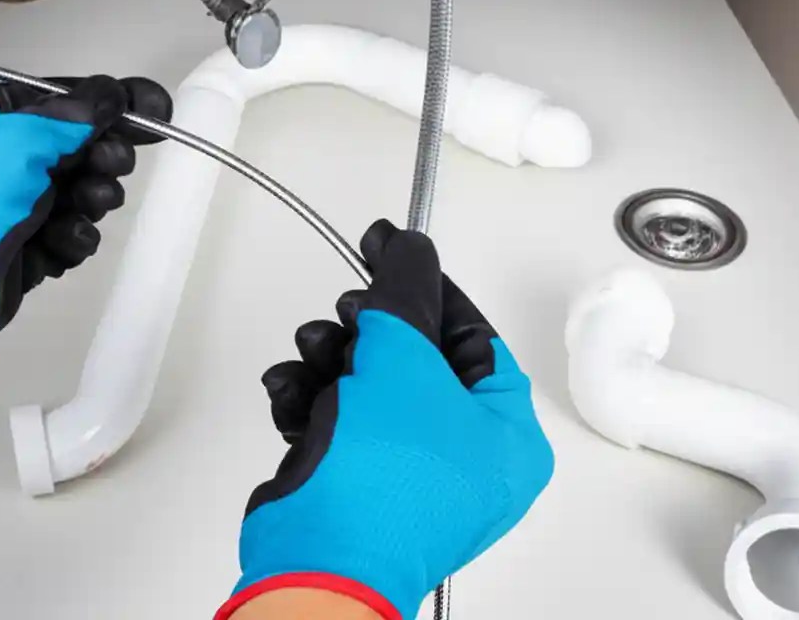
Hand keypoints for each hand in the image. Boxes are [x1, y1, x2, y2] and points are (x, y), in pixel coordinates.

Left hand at [0, 75, 171, 397]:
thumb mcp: (16, 141)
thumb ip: (71, 116)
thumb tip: (110, 95)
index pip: (58, 101)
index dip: (107, 103)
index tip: (153, 107)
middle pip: (76, 149)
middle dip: (101, 158)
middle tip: (110, 167)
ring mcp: (10, 209)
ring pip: (79, 195)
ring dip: (90, 200)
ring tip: (83, 208)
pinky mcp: (23, 251)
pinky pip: (68, 236)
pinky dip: (71, 240)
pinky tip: (59, 245)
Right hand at [220, 220, 554, 619]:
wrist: (316, 557)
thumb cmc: (382, 471)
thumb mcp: (403, 358)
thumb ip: (405, 288)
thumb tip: (407, 243)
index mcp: (507, 435)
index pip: (474, 336)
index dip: (427, 289)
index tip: (388, 253)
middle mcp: (469, 459)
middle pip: (416, 359)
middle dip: (367, 333)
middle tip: (347, 317)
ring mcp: (413, 477)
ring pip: (372, 388)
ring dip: (332, 362)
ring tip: (310, 358)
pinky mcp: (363, 486)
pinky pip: (345, 424)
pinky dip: (314, 402)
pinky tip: (290, 395)